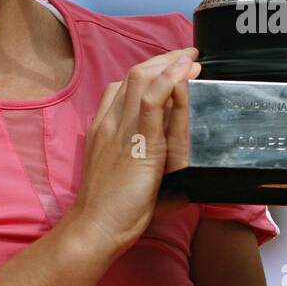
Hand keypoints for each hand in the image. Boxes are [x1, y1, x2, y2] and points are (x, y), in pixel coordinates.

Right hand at [68, 47, 198, 260]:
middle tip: (188, 56)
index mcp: (103, 130)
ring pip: (142, 80)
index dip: (147, 74)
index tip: (170, 70)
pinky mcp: (139, 142)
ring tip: (192, 58)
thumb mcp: (129, 187)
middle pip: (134, 76)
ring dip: (171, 64)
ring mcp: (121, 130)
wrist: (95, 229)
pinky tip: (185, 71)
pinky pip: (152, 101)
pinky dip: (169, 80)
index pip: (121, 88)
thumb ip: (154, 182)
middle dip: (163, 61)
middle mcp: (109, 123)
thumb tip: (183, 193)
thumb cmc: (109, 215)